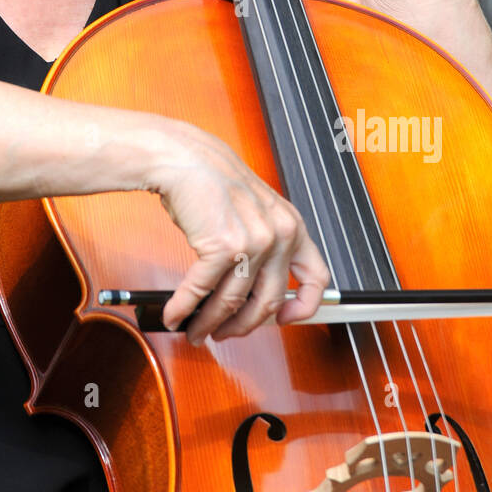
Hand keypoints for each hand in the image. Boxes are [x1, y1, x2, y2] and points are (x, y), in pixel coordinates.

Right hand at [144, 117, 329, 342]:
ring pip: (232, 302)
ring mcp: (253, 242)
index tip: (286, 320)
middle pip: (268, 302)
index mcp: (292, 227)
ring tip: (197, 329)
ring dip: (209, 323)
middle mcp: (278, 236)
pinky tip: (175, 313)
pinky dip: (184, 307)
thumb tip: (257, 286)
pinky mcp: (222, 246)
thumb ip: (266, 244)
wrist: (186, 158)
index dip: (303, 308)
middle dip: (243, 326)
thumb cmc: (214, 180)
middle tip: (226, 333)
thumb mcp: (257, 209)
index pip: (316, 278)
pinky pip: (201, 290)